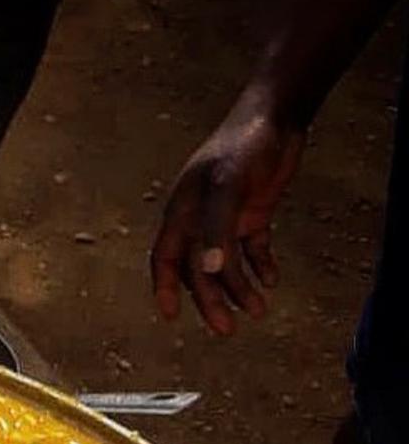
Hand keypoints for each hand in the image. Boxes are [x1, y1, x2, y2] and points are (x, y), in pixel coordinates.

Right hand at [151, 94, 304, 333]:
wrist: (278, 115)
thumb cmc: (244, 146)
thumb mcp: (228, 186)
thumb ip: (217, 229)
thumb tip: (209, 271)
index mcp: (182, 212)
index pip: (165, 258)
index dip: (164, 288)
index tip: (170, 317)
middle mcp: (200, 219)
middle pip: (198, 269)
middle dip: (211, 300)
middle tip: (227, 328)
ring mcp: (226, 218)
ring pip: (226, 264)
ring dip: (239, 287)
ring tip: (258, 310)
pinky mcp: (252, 213)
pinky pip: (253, 248)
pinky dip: (260, 265)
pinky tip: (271, 280)